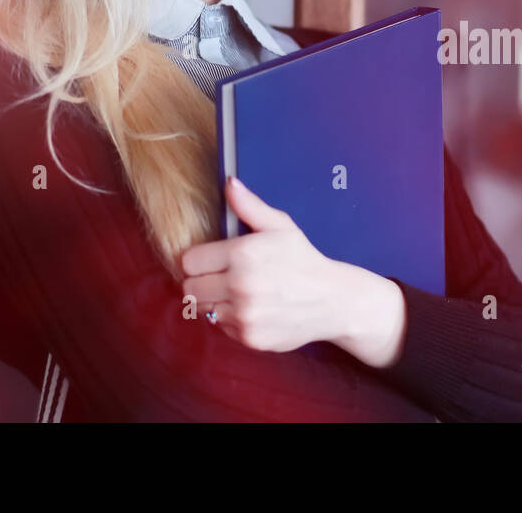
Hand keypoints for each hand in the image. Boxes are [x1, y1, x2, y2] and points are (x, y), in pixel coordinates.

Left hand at [181, 176, 407, 366]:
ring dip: (213, 301)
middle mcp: (240, 286)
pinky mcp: (249, 337)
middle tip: (222, 277)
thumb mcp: (281, 227)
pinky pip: (221, 327)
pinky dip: (230, 319)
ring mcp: (244, 315)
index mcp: (243, 254)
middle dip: (202, 281)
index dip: (199, 259)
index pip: (189, 261)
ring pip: (202, 309)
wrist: (333, 300)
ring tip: (237, 293)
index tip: (213, 260)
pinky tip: (251, 309)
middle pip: (189, 288)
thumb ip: (249, 206)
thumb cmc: (304, 260)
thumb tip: (229, 184)